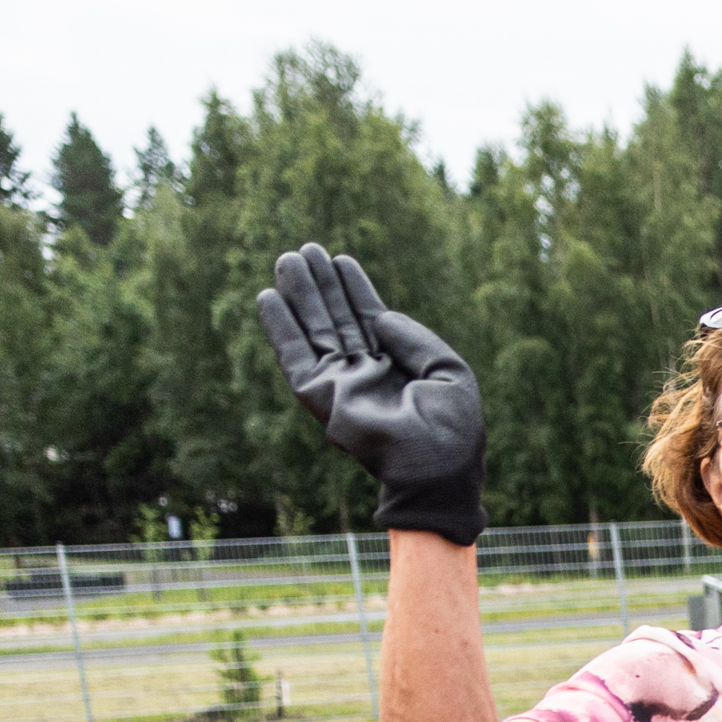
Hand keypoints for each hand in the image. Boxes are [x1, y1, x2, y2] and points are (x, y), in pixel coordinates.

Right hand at [254, 243, 487, 541]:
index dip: (355, 290)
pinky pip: (295, 358)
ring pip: (315, 332)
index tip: (341, 260)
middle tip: (305, 249)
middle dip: (322, 285)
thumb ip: (416, 339)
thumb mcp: (449, 373)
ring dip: (300, 296)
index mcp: (399, 370)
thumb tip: (381, 316)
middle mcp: (367, 376)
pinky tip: (268, 298)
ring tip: (288, 259)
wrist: (435, 471)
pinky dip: (280, 328)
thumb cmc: (453, 432)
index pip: (370, 322)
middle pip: (338, 321)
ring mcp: (342, 386)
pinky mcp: (321, 398)